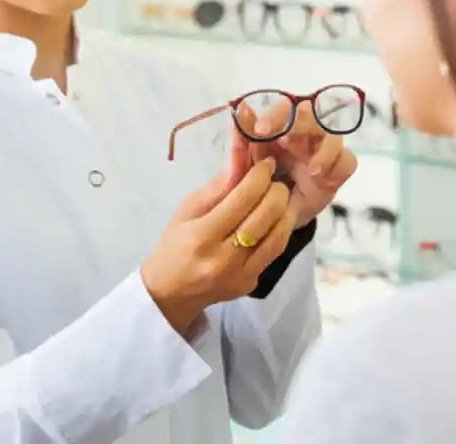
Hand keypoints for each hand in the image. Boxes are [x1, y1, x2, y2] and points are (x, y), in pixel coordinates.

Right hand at [141, 156, 295, 333]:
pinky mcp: (251, 283)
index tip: (266, 164)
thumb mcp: (185, 211)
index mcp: (202, 235)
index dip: (260, 176)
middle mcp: (224, 257)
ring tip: (280, 197)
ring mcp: (241, 274)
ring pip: (278, 235)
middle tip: (274, 181)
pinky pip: (274, 251)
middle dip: (277, 191)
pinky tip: (276, 219)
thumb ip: (216, 188)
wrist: (170, 292)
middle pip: (266, 215)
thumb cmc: (173, 245)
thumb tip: (242, 163)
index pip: (242, 199)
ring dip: (285, 210)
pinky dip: (280, 230)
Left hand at [237, 99, 357, 228]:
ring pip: (334, 137)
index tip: (261, 130)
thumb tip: (240, 109)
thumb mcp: (246, 162)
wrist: (274, 211)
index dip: (276, 116)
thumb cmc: (261, 179)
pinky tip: (321, 178)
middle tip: (286, 140)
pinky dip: (337, 167)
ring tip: (312, 169)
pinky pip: (348, 161)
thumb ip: (243, 138)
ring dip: (325, 150)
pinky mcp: (338, 169)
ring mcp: (324, 149)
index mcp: (283, 125)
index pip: (285, 108)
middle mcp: (306, 131)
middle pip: (314, 116)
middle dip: (301, 125)